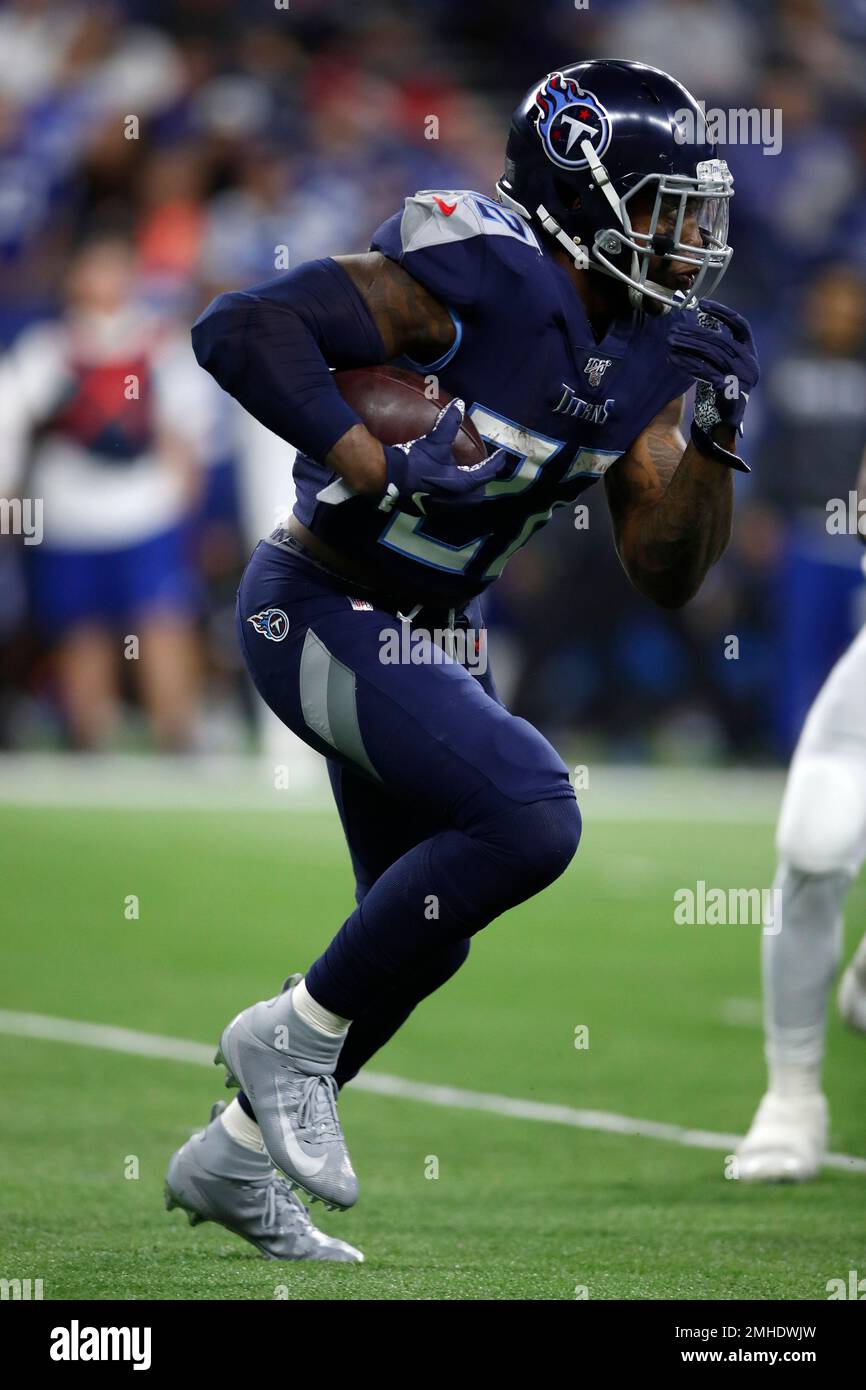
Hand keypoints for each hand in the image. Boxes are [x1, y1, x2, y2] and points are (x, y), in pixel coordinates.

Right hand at [378, 399, 507, 513]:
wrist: (388, 479)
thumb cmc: (414, 461)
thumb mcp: (434, 441)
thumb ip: (449, 423)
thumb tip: (459, 404)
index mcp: (460, 484)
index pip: (486, 473)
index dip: (495, 463)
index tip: (501, 455)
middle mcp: (455, 500)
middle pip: (478, 494)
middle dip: (483, 482)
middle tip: (484, 469)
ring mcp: (441, 508)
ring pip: (464, 503)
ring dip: (468, 492)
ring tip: (467, 479)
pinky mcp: (428, 510)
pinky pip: (448, 506)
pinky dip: (453, 497)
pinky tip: (445, 488)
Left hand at [667, 300, 758, 432]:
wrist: (726, 422)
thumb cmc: (722, 390)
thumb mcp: (724, 366)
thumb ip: (717, 347)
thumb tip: (698, 323)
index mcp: (750, 353)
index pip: (740, 325)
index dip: (723, 313)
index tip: (702, 304)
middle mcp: (749, 363)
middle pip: (720, 340)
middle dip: (695, 332)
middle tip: (674, 329)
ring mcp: (741, 376)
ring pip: (711, 353)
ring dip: (688, 345)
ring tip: (670, 341)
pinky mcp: (728, 388)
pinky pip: (704, 370)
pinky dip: (687, 363)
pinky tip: (673, 358)